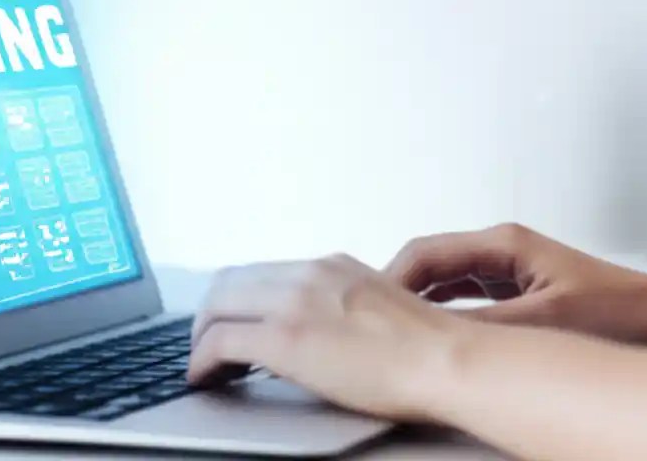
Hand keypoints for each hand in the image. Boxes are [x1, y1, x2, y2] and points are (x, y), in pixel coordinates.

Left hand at [188, 254, 468, 419]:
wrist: (444, 359)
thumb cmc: (427, 349)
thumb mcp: (379, 308)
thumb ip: (343, 307)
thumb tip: (321, 330)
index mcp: (330, 267)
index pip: (262, 272)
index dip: (236, 299)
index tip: (231, 321)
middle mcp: (307, 274)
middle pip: (229, 282)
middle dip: (210, 314)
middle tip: (205, 344)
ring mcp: (293, 301)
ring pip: (217, 306)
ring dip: (201, 335)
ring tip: (203, 364)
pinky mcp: (284, 337)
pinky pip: (220, 342)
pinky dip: (202, 360)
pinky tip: (204, 378)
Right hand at [386, 223, 646, 342]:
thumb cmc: (618, 312)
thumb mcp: (543, 321)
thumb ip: (484, 325)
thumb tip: (431, 333)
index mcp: (503, 243)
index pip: (426, 253)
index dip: (391, 279)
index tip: (369, 309)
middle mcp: (501, 250)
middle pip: (430, 264)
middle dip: (397, 290)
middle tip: (369, 323)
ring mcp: (509, 271)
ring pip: (445, 283)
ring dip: (418, 304)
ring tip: (391, 332)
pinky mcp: (519, 294)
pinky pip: (466, 300)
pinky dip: (444, 315)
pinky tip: (431, 338)